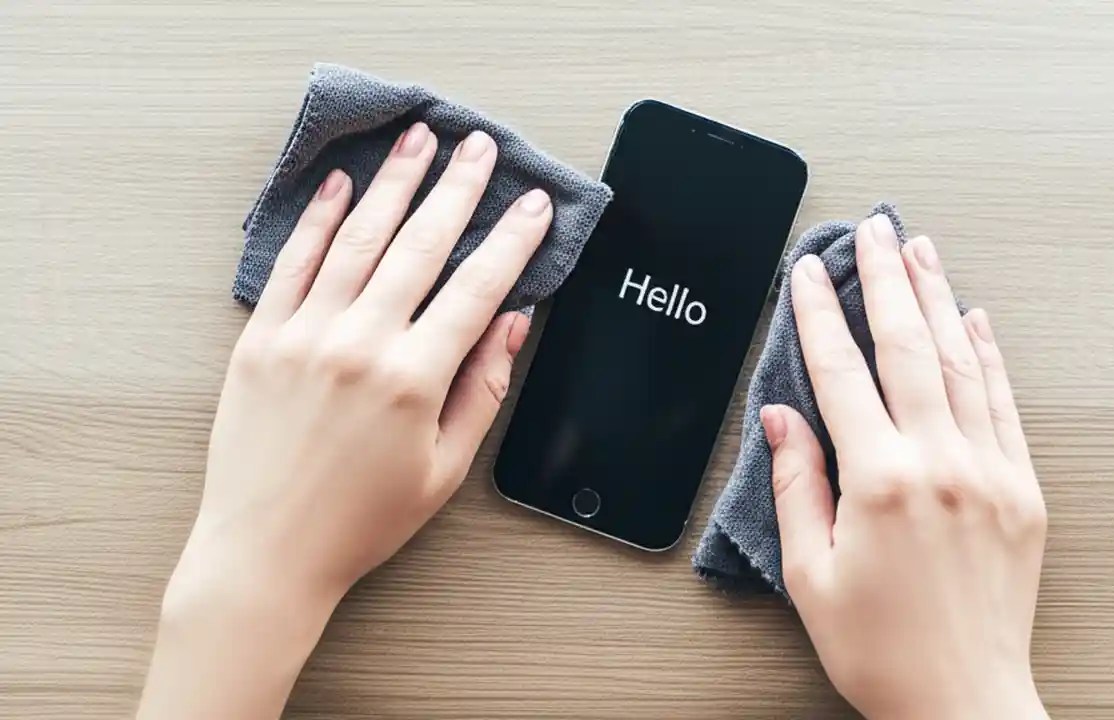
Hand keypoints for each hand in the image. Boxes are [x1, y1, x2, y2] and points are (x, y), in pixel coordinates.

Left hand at [139, 124, 550, 718]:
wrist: (265, 552)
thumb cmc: (360, 521)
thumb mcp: (444, 469)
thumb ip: (482, 390)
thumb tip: (511, 324)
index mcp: (411, 379)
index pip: (476, 289)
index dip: (512, 242)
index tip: (534, 205)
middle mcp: (358, 344)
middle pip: (419, 246)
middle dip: (458, 189)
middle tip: (480, 148)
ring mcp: (303, 336)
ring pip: (359, 239)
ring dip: (394, 184)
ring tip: (419, 140)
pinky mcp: (260, 340)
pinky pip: (293, 263)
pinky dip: (319, 219)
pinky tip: (343, 186)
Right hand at [765, 215, 1048, 719]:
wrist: (964, 702)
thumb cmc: (881, 650)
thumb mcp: (810, 574)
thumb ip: (795, 485)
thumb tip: (780, 419)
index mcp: (880, 482)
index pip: (842, 374)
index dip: (820, 315)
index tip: (809, 274)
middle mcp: (940, 464)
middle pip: (908, 348)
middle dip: (887, 280)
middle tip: (876, 229)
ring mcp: (990, 472)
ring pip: (961, 363)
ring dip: (938, 299)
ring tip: (922, 251)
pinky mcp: (1023, 490)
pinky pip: (1005, 405)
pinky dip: (990, 356)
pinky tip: (975, 319)